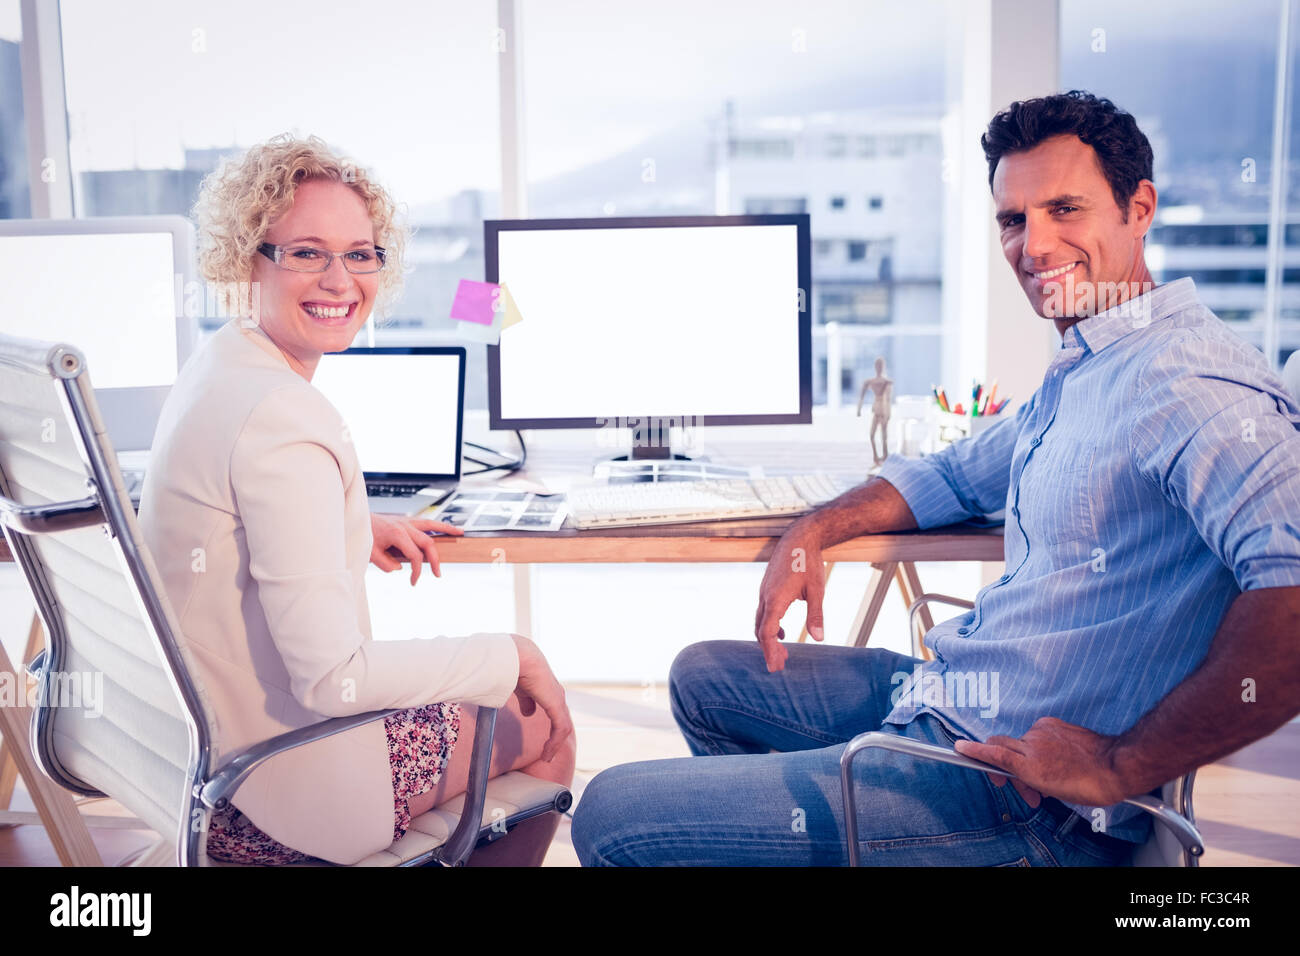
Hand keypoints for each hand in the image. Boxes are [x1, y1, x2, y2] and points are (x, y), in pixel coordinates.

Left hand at [368, 513, 462, 584]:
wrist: (359, 520)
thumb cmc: (364, 535)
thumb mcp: (370, 554)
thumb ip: (385, 563)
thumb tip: (399, 568)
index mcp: (396, 534)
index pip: (414, 555)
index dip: (416, 571)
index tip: (413, 581)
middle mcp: (405, 526)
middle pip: (427, 543)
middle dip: (434, 560)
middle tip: (437, 574)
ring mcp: (407, 521)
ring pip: (432, 526)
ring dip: (447, 530)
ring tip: (460, 533)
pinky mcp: (408, 521)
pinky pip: (427, 522)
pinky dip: (439, 525)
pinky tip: (450, 527)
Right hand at [509, 634, 573, 762]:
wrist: (517, 657)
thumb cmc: (515, 668)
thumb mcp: (520, 688)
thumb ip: (526, 701)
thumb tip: (528, 713)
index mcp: (548, 689)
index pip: (555, 711)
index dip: (550, 726)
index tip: (543, 741)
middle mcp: (556, 694)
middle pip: (561, 720)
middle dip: (555, 738)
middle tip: (547, 753)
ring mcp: (558, 699)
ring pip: (563, 727)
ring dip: (555, 743)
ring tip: (546, 756)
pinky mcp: (557, 705)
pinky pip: (561, 729)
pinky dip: (554, 743)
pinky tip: (546, 753)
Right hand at [753, 526, 825, 672]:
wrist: (799, 537)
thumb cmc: (808, 562)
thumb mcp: (817, 590)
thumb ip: (816, 615)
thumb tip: (819, 638)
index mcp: (776, 599)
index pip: (768, 632)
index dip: (770, 651)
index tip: (774, 667)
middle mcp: (766, 596)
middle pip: (761, 630)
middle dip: (769, 650)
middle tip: (779, 667)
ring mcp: (764, 591)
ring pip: (761, 621)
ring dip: (769, 639)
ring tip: (782, 653)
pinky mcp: (767, 588)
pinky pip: (764, 612)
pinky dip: (770, 626)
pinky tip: (783, 633)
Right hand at [953, 716, 1129, 808]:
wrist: (1117, 765)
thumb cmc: (1090, 785)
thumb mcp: (1054, 790)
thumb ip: (1030, 778)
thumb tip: (1021, 774)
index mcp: (1031, 765)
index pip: (994, 753)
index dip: (974, 750)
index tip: (959, 748)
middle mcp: (1032, 744)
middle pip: (1002, 748)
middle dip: (1005, 767)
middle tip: (1024, 791)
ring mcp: (1042, 731)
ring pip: (1022, 744)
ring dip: (1027, 759)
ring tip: (1047, 779)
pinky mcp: (1053, 723)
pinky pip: (1037, 734)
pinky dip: (1040, 747)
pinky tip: (1056, 759)